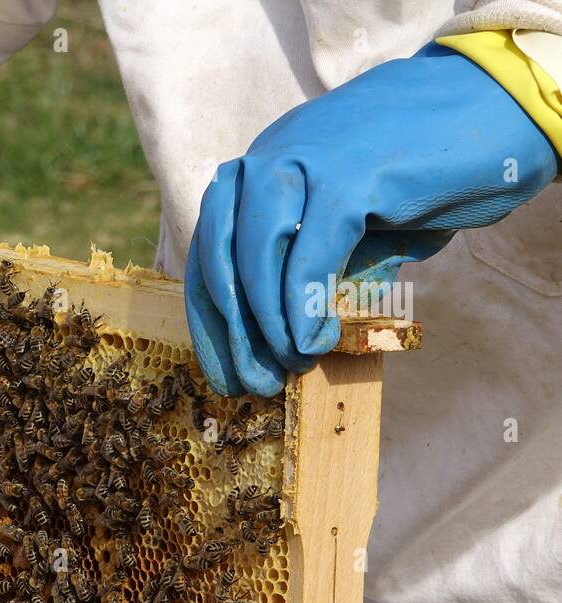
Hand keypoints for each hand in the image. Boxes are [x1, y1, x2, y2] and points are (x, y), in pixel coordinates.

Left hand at [185, 43, 557, 396]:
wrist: (501, 105)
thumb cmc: (428, 170)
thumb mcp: (357, 226)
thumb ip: (319, 268)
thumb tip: (290, 337)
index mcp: (262, 172)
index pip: (212, 252)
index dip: (212, 322)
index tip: (226, 374)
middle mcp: (269, 159)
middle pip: (221, 256)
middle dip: (233, 332)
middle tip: (255, 384)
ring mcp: (304, 159)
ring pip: (256, 254)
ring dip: (267, 323)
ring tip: (292, 363)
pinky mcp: (348, 172)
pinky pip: (309, 252)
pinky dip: (304, 304)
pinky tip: (314, 341)